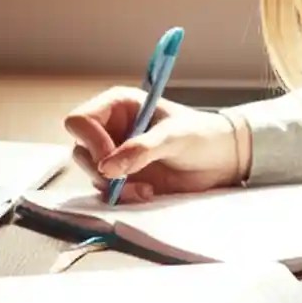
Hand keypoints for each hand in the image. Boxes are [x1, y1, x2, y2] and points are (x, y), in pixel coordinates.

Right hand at [63, 87, 248, 203]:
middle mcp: (110, 128)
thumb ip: (141, 149)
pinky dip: (122, 196)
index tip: (110, 159)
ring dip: (114, 186)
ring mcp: (114, 154)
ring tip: (145, 188)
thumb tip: (107, 167)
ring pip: (92, 173)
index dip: (90, 140)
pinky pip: (105, 190)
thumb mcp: (173, 136)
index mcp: (118, 106)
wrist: (221, 160)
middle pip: (80, 150)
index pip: (80, 120)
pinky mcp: (122, 177)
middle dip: (100, 169)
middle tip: (124, 179)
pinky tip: (146, 193)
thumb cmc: (201, 135)